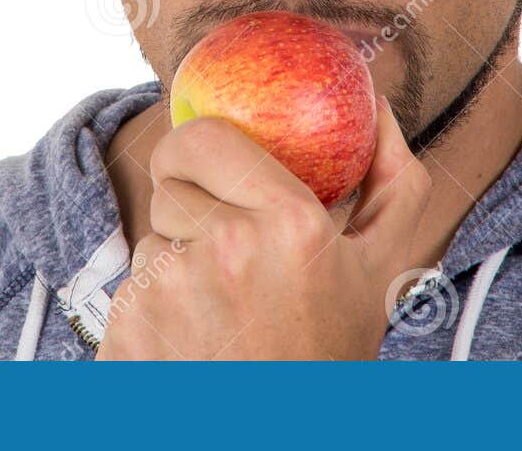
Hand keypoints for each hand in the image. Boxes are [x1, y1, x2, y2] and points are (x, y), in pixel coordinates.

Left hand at [96, 93, 430, 359]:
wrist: (276, 442)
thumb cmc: (328, 354)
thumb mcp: (381, 272)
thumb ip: (394, 181)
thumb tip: (378, 105)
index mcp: (291, 223)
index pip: (204, 138)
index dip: (195, 147)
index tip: (203, 166)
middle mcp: (226, 249)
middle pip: (169, 186)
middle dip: (190, 208)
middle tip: (220, 249)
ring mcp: (169, 290)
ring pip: (149, 239)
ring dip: (173, 263)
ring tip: (216, 310)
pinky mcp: (127, 329)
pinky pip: (129, 289)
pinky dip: (152, 309)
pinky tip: (189, 342)